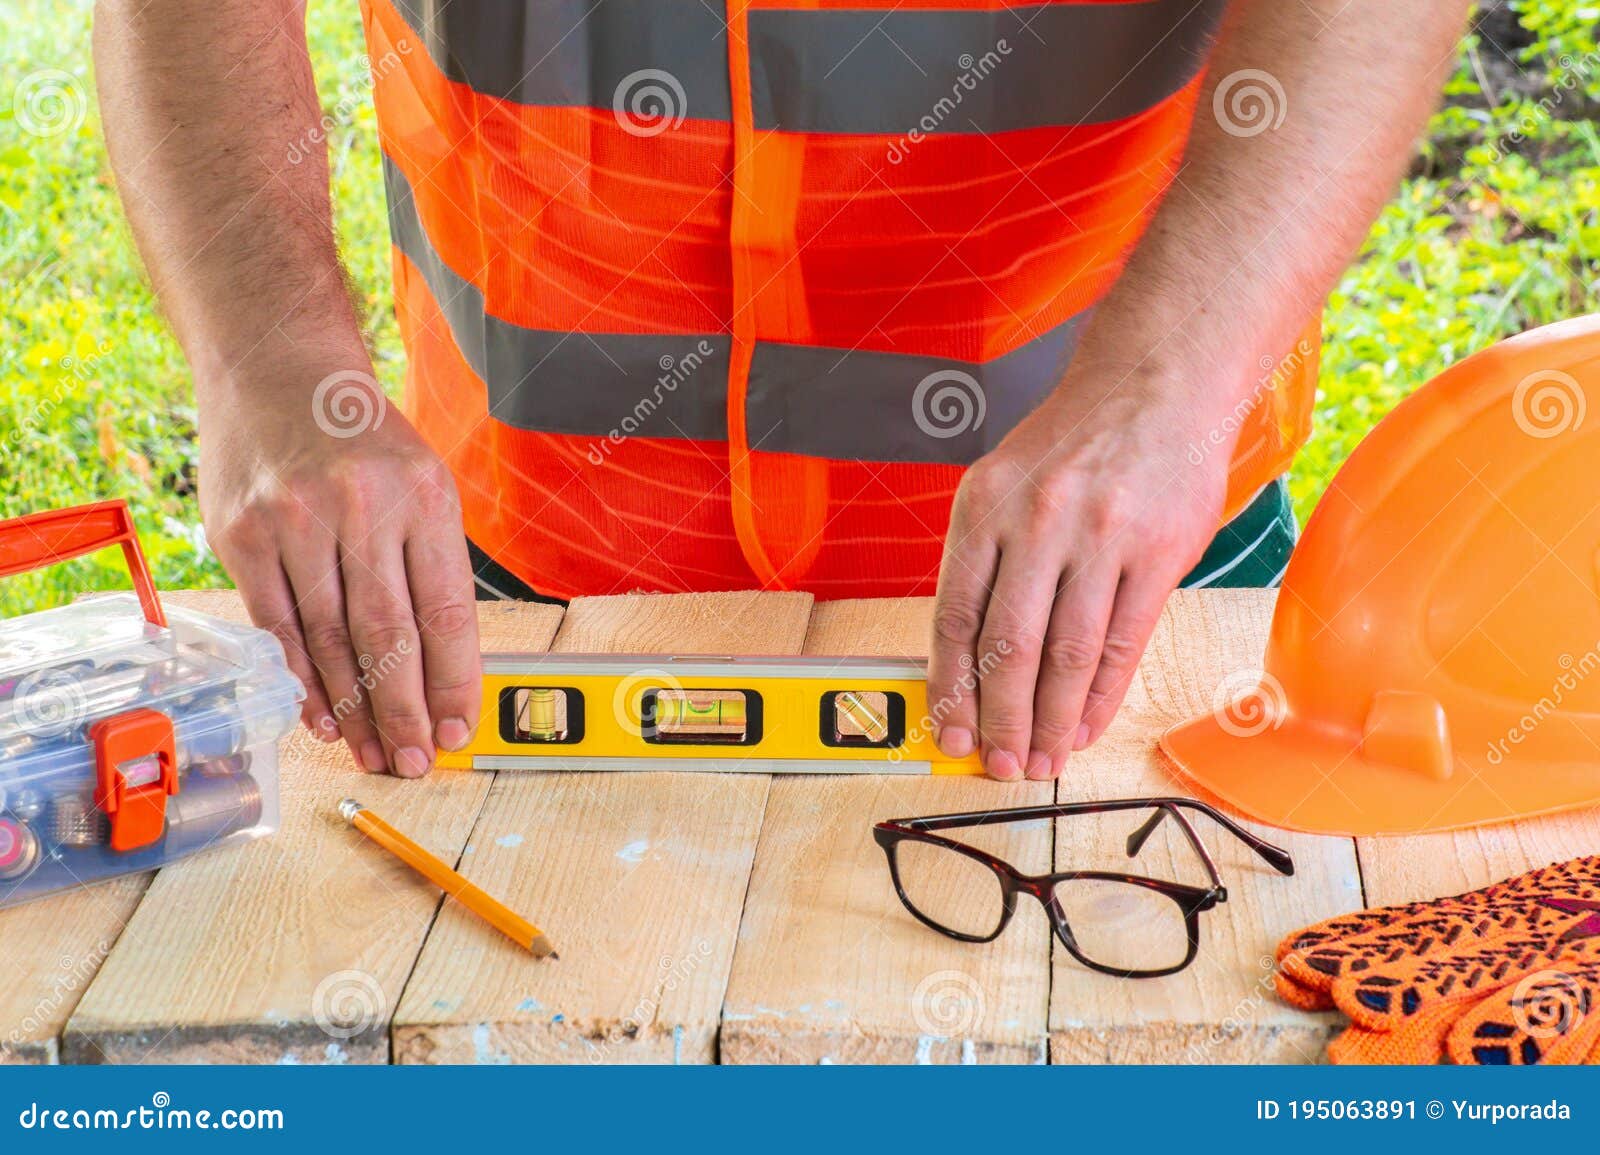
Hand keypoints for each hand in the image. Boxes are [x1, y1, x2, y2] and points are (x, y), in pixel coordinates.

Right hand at [199, 366, 479, 776]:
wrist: (278, 370)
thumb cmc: (363, 440)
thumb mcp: (423, 483)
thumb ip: (433, 567)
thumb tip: (445, 668)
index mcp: (424, 496)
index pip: (446, 613)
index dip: (453, 683)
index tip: (458, 730)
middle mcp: (362, 508)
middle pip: (388, 636)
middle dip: (405, 712)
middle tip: (414, 761)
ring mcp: (296, 520)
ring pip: (331, 640)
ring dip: (353, 709)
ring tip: (372, 751)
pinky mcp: (242, 534)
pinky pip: (278, 625)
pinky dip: (301, 677)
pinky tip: (320, 714)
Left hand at [927, 363, 1229, 780]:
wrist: (1153, 384)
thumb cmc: (1073, 443)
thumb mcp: (1003, 483)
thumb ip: (986, 561)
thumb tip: (966, 660)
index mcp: (985, 506)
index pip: (956, 616)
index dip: (952, 686)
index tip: (949, 732)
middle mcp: (1038, 521)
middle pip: (1010, 646)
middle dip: (1001, 718)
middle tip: (998, 764)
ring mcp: (1102, 537)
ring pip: (1068, 654)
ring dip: (1053, 719)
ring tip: (1044, 759)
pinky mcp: (1158, 552)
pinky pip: (1125, 641)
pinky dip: (1103, 694)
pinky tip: (1089, 724)